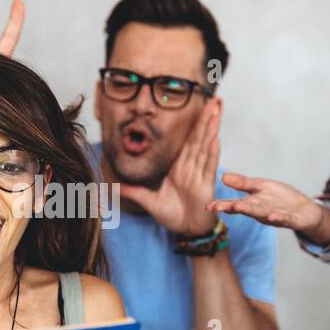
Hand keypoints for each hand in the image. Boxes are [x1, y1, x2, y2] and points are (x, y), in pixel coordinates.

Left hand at [119, 97, 221, 236]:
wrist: (186, 232)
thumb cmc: (172, 215)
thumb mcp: (148, 201)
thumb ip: (132, 191)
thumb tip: (112, 186)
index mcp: (178, 166)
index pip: (186, 140)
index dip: (192, 122)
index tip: (197, 105)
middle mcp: (190, 167)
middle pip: (199, 137)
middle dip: (206, 117)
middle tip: (213, 98)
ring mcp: (199, 175)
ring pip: (205, 147)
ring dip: (211, 128)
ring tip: (217, 110)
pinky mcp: (205, 186)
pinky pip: (208, 167)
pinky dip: (212, 152)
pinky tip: (216, 138)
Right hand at [206, 171, 326, 231]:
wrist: (305, 210)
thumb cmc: (281, 199)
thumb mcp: (261, 187)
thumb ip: (243, 184)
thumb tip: (223, 176)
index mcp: (253, 203)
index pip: (234, 204)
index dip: (221, 205)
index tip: (208, 206)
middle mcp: (261, 211)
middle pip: (245, 209)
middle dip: (232, 207)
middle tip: (217, 207)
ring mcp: (275, 216)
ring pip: (262, 214)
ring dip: (251, 211)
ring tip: (240, 207)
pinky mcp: (290, 219)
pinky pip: (284, 218)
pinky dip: (278, 217)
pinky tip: (273, 215)